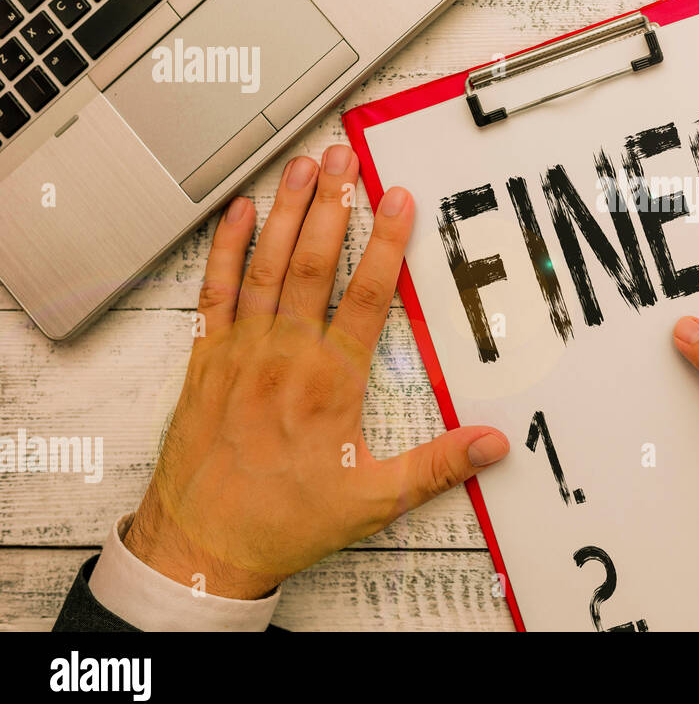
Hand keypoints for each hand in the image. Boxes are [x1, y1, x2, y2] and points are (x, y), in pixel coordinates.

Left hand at [125, 145, 508, 598]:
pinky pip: (215, 291)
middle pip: (313, 264)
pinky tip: (242, 212)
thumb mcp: (373, 500)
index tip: (397, 202)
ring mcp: (241, 352)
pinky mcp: (207, 359)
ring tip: (306, 166)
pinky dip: (228, 248)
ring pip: (267, 266)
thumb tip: (492, 444)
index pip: (365, 297)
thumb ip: (437, 467)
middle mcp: (283, 357)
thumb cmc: (282, 520)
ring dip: (288, 212)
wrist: (202, 545)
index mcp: (329, 384)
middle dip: (334, 205)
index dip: (385, 244)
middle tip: (348, 159)